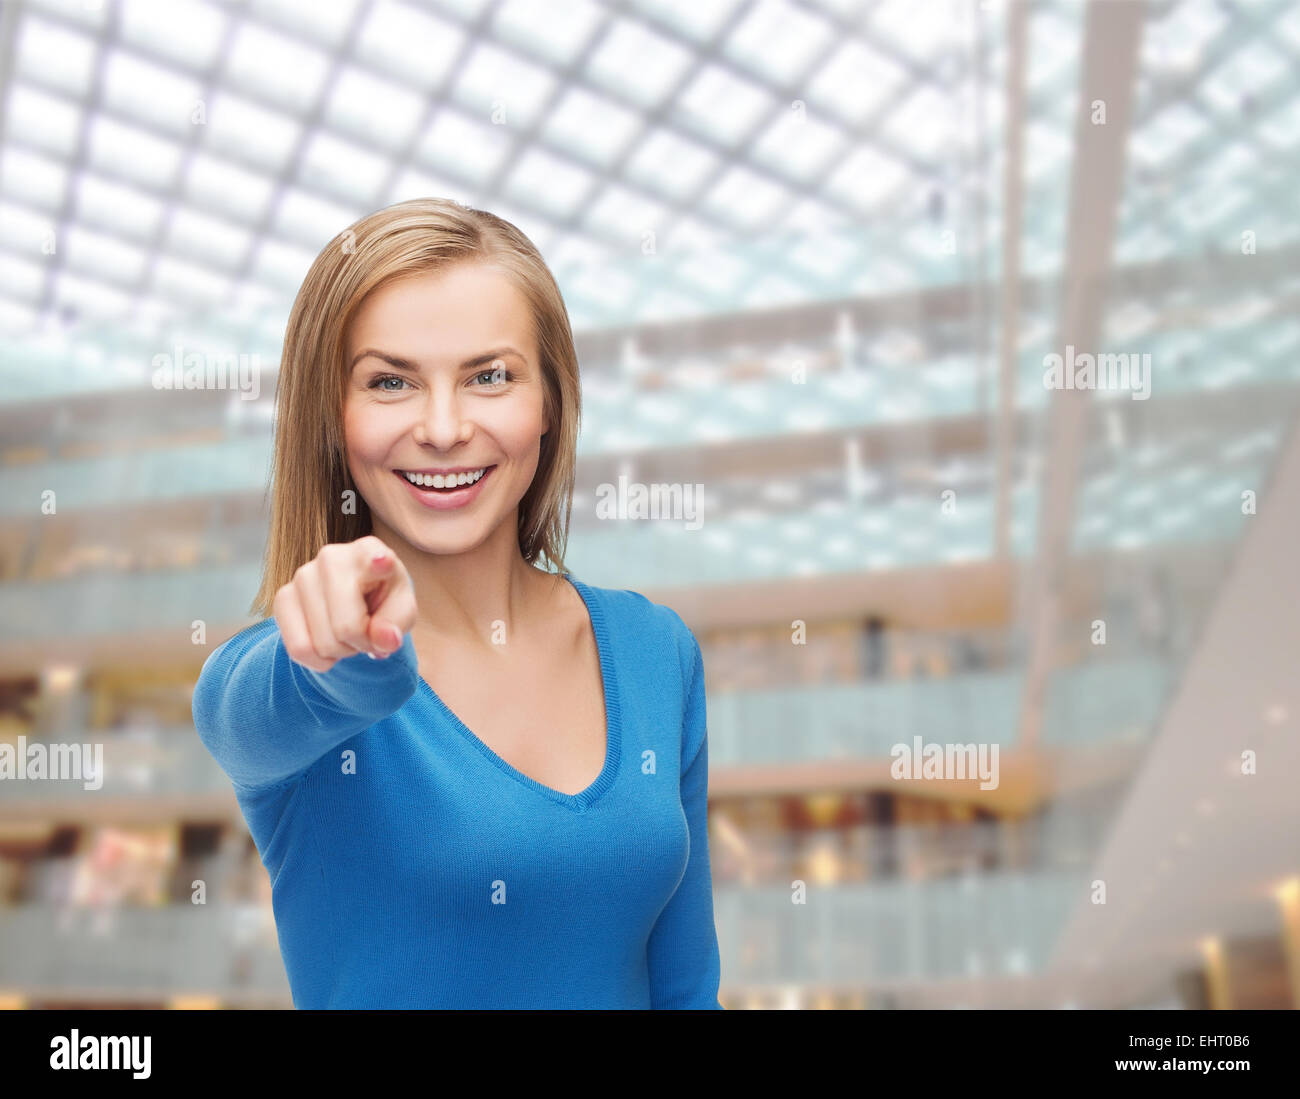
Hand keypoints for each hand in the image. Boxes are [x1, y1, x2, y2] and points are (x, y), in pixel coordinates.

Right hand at [272, 535, 416, 672]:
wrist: (353, 599)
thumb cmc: (382, 600)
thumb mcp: (402, 611)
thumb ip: (398, 624)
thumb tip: (384, 640)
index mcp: (369, 552)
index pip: (372, 558)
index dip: (378, 562)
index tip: (383, 561)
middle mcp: (331, 557)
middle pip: (346, 628)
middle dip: (361, 644)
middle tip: (367, 632)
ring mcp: (302, 575)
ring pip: (322, 643)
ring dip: (340, 651)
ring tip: (348, 631)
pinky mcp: (282, 597)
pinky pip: (298, 649)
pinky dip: (318, 659)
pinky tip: (327, 642)